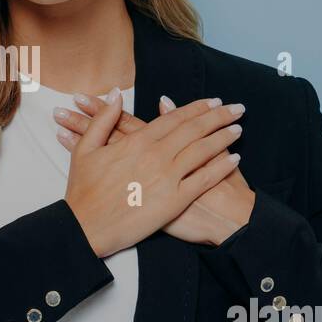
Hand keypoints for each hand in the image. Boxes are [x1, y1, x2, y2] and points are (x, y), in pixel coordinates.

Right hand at [55, 93, 255, 245]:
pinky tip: (234, 158)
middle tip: (236, 108)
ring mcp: (168, 177)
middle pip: (195, 129)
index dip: (196, 107)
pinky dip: (221, 167)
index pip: (174, 117)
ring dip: (224, 137)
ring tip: (239, 128)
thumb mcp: (85, 148)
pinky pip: (204, 179)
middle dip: (218, 116)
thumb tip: (115, 94)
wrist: (86, 227)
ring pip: (203, 150)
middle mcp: (157, 155)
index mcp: (137, 141)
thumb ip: (103, 119)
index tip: (212, 101)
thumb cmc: (83, 190)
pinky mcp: (175, 200)